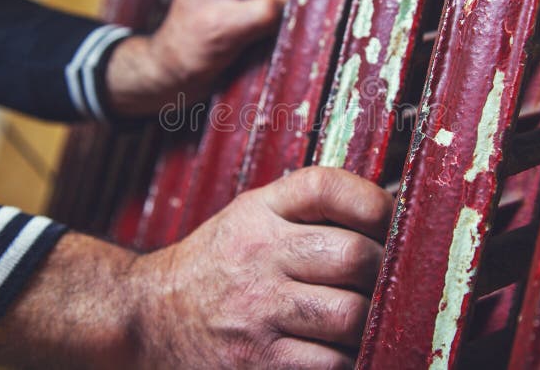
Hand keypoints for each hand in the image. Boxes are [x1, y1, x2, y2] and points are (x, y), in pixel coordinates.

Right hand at [130, 168, 392, 368]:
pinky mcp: (260, 363)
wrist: (151, 315)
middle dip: (384, 270)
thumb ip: (308, 209)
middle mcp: (259, 256)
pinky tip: (342, 346)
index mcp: (259, 212)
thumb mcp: (251, 216)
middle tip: (384, 278)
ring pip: (351, 316)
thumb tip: (388, 211)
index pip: (326, 188)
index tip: (389, 221)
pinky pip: (333, 364)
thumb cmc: (217, 263)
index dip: (372, 202)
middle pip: (354, 256)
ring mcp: (258, 312)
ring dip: (371, 319)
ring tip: (365, 316)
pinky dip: (349, 357)